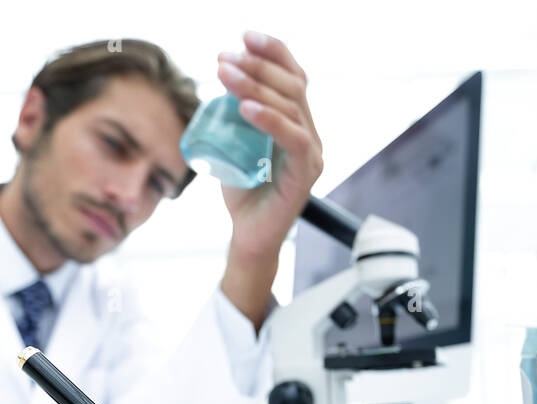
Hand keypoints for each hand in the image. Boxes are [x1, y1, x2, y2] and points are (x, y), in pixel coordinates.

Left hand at [216, 31, 323, 263]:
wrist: (248, 234)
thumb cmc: (242, 190)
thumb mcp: (235, 141)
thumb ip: (235, 113)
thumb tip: (223, 74)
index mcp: (297, 122)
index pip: (294, 76)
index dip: (274, 52)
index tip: (245, 37)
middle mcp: (310, 134)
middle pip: (293, 86)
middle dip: (257, 66)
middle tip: (223, 60)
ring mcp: (312, 154)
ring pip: (292, 107)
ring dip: (255, 86)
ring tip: (224, 74)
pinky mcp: (306, 175)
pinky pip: (294, 139)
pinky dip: (269, 120)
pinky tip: (245, 108)